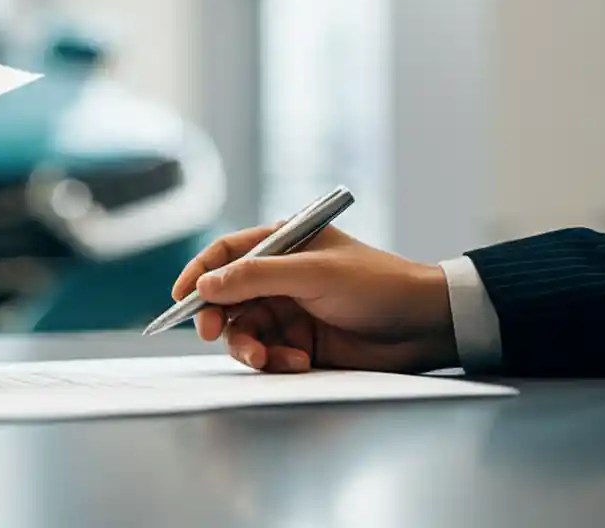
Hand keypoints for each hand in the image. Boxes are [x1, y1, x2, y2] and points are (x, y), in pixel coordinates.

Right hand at [171, 225, 457, 373]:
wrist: (424, 326)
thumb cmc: (376, 284)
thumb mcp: (313, 273)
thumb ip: (256, 277)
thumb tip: (205, 285)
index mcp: (284, 242)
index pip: (227, 253)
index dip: (199, 273)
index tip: (179, 298)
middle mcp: (281, 275)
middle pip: (228, 297)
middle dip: (220, 318)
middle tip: (215, 334)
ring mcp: (290, 309)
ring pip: (245, 330)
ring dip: (250, 346)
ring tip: (268, 359)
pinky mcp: (301, 341)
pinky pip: (268, 353)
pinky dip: (276, 361)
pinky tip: (300, 361)